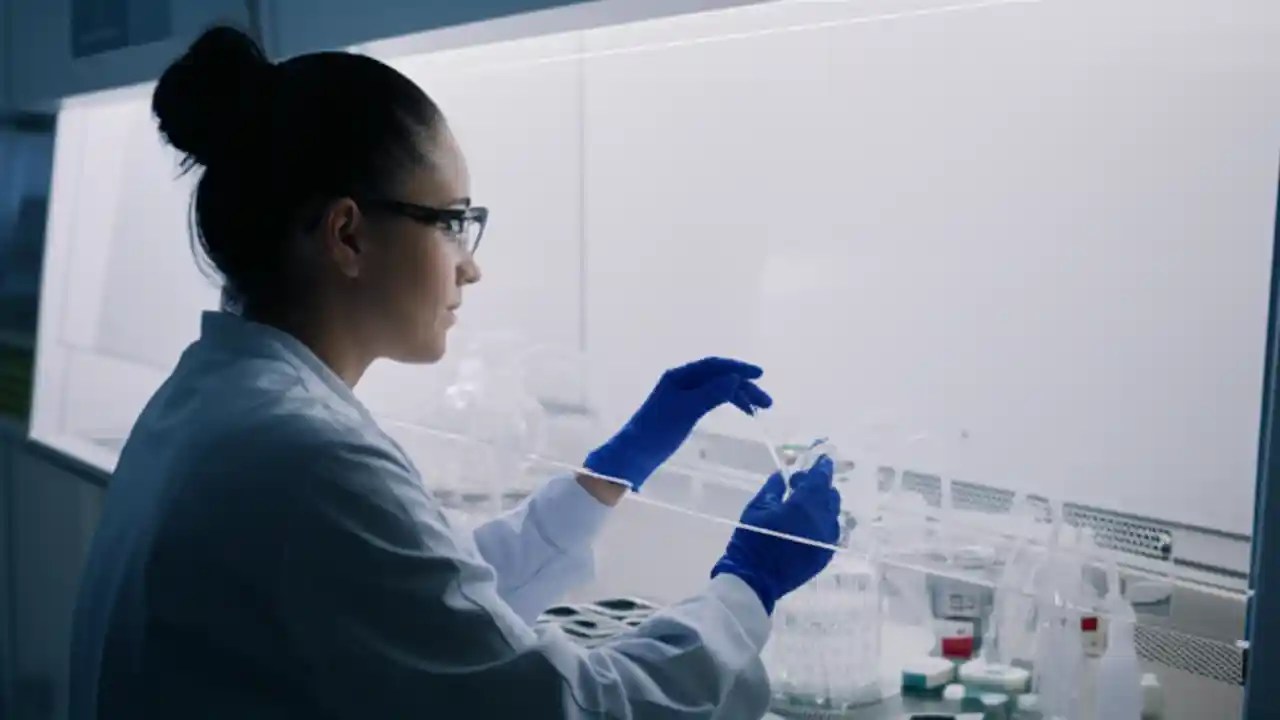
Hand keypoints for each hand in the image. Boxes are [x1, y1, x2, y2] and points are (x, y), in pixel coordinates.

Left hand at [584, 357, 771, 488]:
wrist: (634, 455)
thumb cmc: (657, 432)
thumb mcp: (686, 411)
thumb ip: (711, 393)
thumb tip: (735, 378)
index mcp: (679, 376)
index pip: (714, 365)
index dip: (738, 367)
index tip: (760, 375)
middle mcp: (682, 381)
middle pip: (718, 377)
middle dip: (744, 386)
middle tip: (767, 403)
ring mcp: (683, 396)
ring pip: (717, 389)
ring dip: (739, 396)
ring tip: (759, 410)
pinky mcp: (684, 410)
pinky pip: (711, 400)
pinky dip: (727, 403)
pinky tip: (741, 410)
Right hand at [711, 456, 840, 613]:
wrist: (755, 579)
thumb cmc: (751, 539)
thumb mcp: (756, 507)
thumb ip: (774, 488)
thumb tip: (783, 475)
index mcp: (804, 506)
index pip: (820, 479)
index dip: (822, 466)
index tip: (823, 457)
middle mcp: (822, 521)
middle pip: (830, 496)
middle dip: (819, 485)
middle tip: (799, 484)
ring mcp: (826, 540)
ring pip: (834, 514)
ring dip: (823, 504)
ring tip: (803, 506)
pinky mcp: (825, 555)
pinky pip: (832, 532)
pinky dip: (824, 523)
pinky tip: (809, 524)